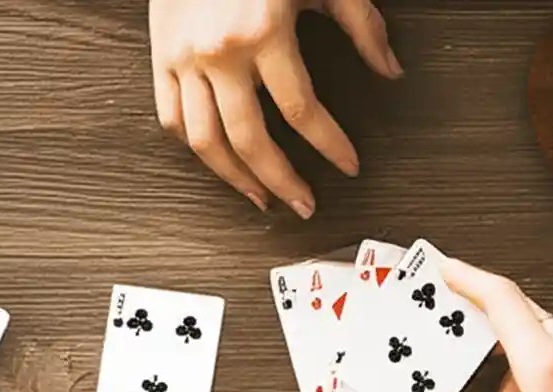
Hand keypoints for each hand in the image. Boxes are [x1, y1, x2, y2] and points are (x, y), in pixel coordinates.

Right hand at [150, 0, 402, 218]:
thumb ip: (362, 25)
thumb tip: (391, 72)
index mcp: (263, 31)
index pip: (301, 110)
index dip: (329, 145)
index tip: (349, 167)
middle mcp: (220, 53)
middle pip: (251, 139)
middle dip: (283, 181)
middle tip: (305, 205)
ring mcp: (184, 59)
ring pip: (206, 141)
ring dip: (237, 179)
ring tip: (264, 198)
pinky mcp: (160, 58)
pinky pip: (172, 119)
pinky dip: (197, 148)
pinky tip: (223, 163)